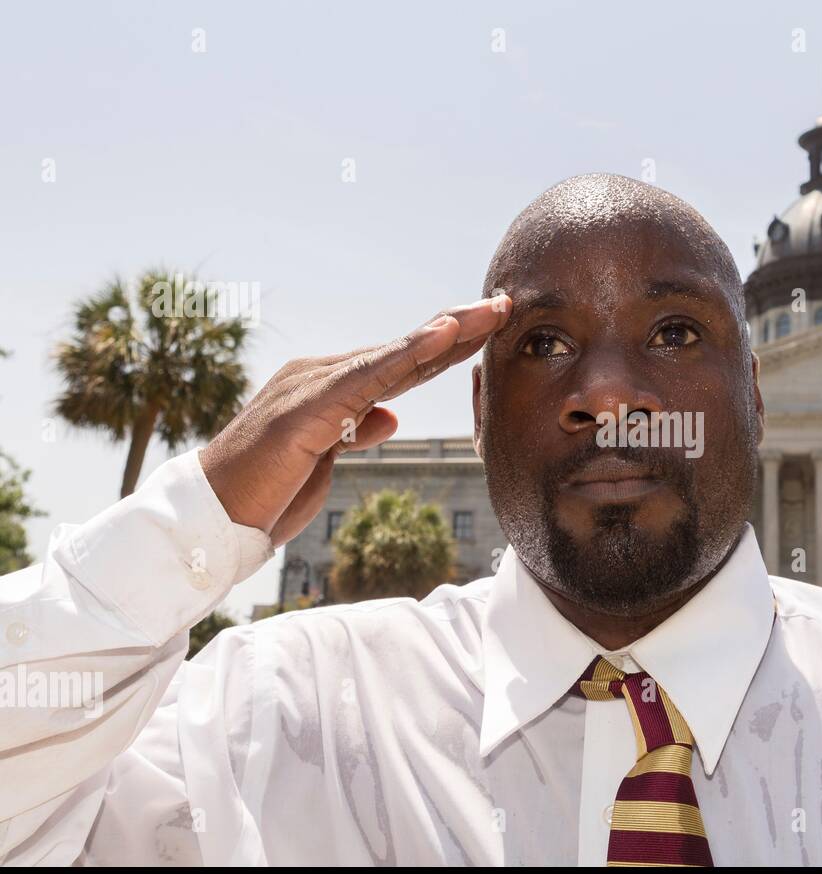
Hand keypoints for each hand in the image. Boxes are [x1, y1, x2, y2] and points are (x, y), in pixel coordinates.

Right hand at [199, 295, 510, 546]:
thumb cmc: (265, 492)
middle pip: (404, 351)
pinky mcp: (308, 407)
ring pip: (393, 355)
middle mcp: (323, 376)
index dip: (447, 348)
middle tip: (506, 304)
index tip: (491, 330)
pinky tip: (442, 334)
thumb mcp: (325, 462)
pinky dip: (408, 353)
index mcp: (331, 389)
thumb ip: (356, 431)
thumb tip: (391, 415)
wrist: (211, 515)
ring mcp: (314, 386)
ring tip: (488, 311)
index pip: (400, 365)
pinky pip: (368, 376)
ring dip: (446, 332)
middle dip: (458, 328)